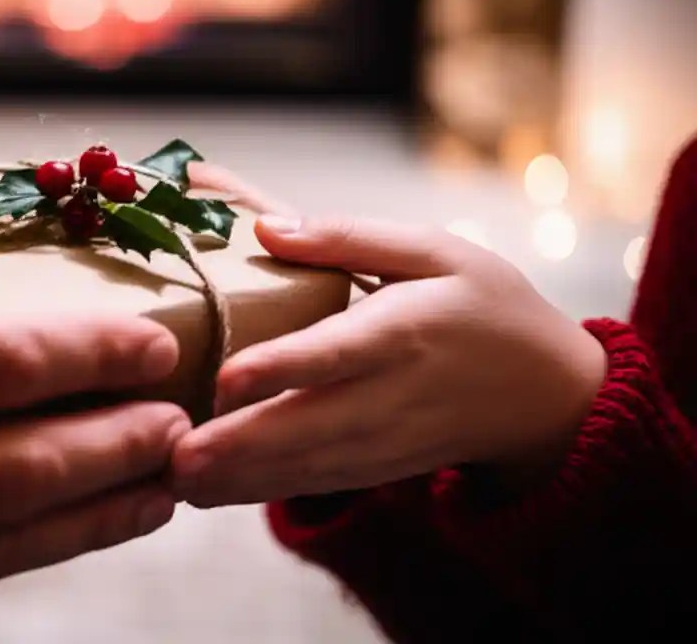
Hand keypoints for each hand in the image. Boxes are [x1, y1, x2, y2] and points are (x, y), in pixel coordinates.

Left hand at [173, 214, 605, 507]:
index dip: (281, 369)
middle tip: (175, 454)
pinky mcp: (375, 470)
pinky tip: (208, 494)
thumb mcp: (433, 250)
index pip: (335, 353)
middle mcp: (389, 396)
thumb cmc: (483, 306)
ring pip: (304, 468)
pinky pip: (313, 485)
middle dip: (239, 445)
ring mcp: (383, 443)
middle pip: (308, 425)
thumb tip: (265, 227)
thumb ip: (347, 236)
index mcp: (401, 331)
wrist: (547, 395)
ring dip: (238, 478)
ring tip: (175, 480)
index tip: (226, 381)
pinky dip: (260, 493)